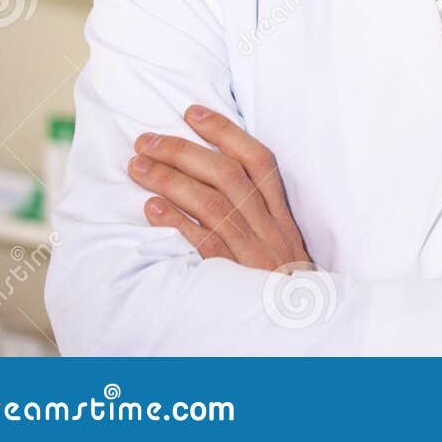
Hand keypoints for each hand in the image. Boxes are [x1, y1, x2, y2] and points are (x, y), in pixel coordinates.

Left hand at [127, 105, 314, 272]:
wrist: (303, 329)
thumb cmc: (283, 284)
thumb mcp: (282, 242)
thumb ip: (258, 213)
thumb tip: (214, 177)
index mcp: (282, 213)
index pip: (259, 160)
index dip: (225, 132)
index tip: (192, 111)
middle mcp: (271, 226)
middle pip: (229, 175)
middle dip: (184, 151)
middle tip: (147, 140)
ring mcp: (254, 250)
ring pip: (213, 204)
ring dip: (171, 180)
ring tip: (137, 167)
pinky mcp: (235, 276)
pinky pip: (205, 243)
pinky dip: (177, 223)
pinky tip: (151, 209)